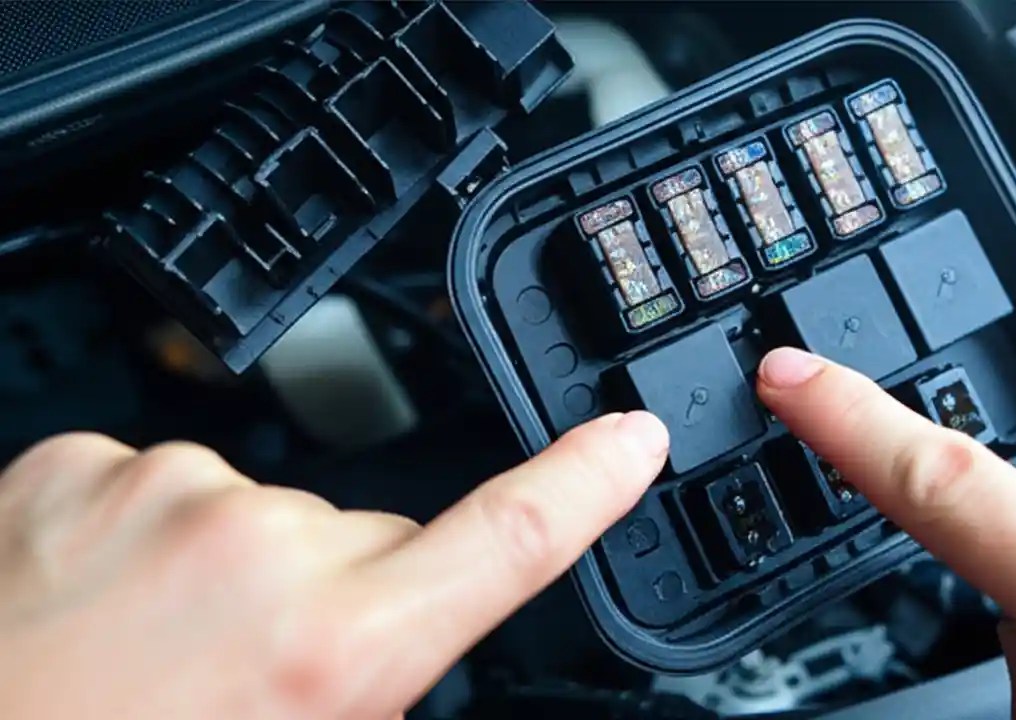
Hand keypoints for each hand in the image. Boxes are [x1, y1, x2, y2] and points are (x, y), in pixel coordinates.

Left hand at [0, 412, 667, 718]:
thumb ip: (365, 685)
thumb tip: (387, 638)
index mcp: (331, 651)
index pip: (510, 537)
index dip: (586, 483)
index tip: (630, 438)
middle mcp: (261, 549)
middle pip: (365, 536)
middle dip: (331, 592)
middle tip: (243, 679)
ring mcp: (166, 490)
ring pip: (258, 513)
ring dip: (223, 570)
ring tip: (140, 656)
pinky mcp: (81, 461)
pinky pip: (159, 487)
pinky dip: (140, 538)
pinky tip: (84, 608)